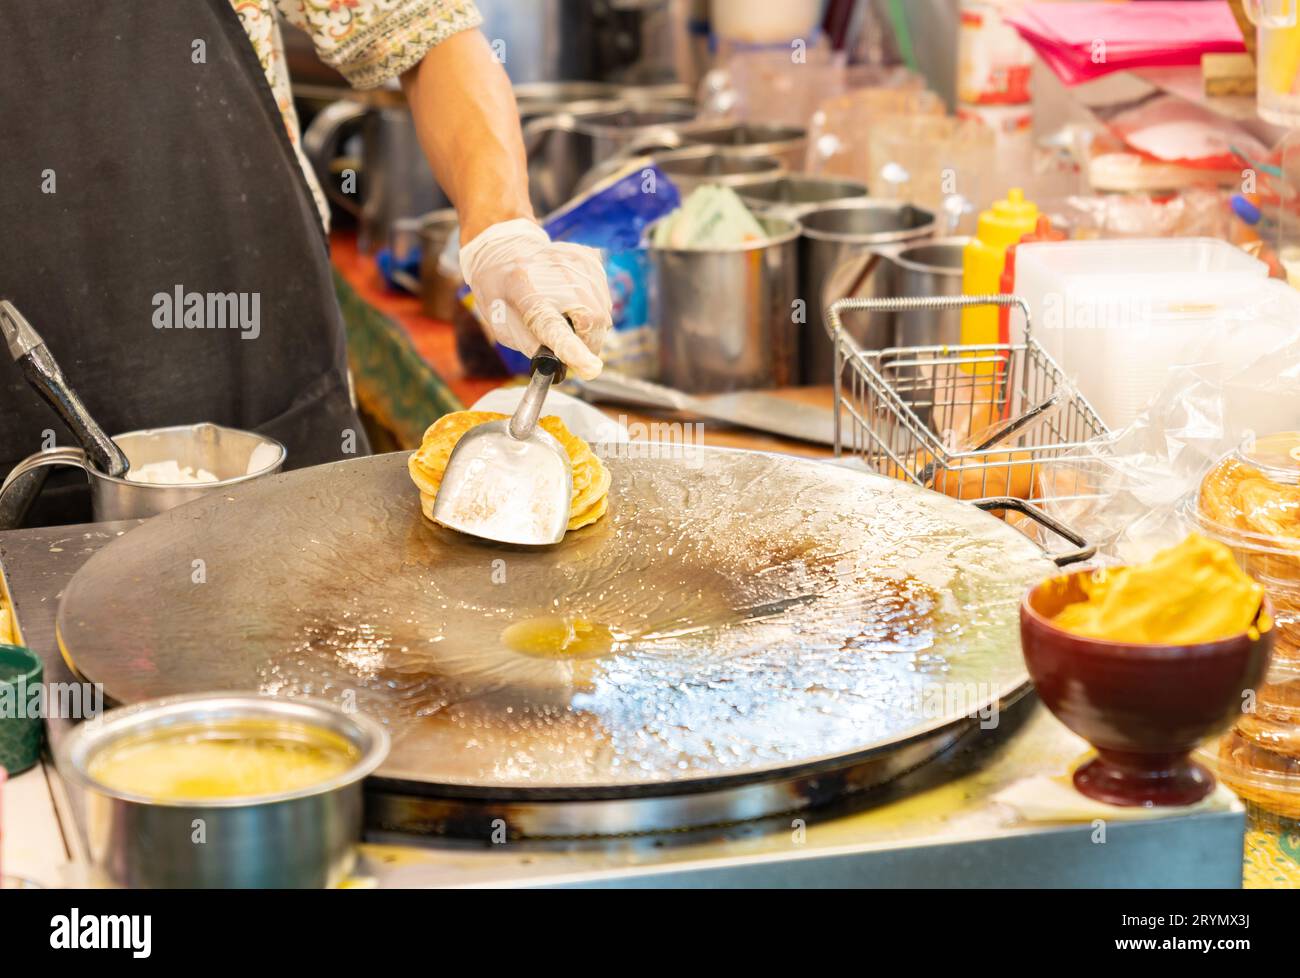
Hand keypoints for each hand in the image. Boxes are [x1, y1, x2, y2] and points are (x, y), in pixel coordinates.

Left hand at [459, 219, 611, 379]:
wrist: (506, 246)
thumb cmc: (501, 290)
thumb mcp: (502, 325)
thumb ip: (532, 346)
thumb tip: (563, 365)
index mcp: (526, 293)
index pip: (552, 325)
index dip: (572, 349)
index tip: (590, 369)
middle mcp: (556, 275)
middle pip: (591, 321)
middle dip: (588, 346)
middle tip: (573, 351)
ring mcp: (578, 264)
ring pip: (603, 313)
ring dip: (592, 329)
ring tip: (568, 320)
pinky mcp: (591, 261)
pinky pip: (604, 299)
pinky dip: (594, 311)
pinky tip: (573, 303)